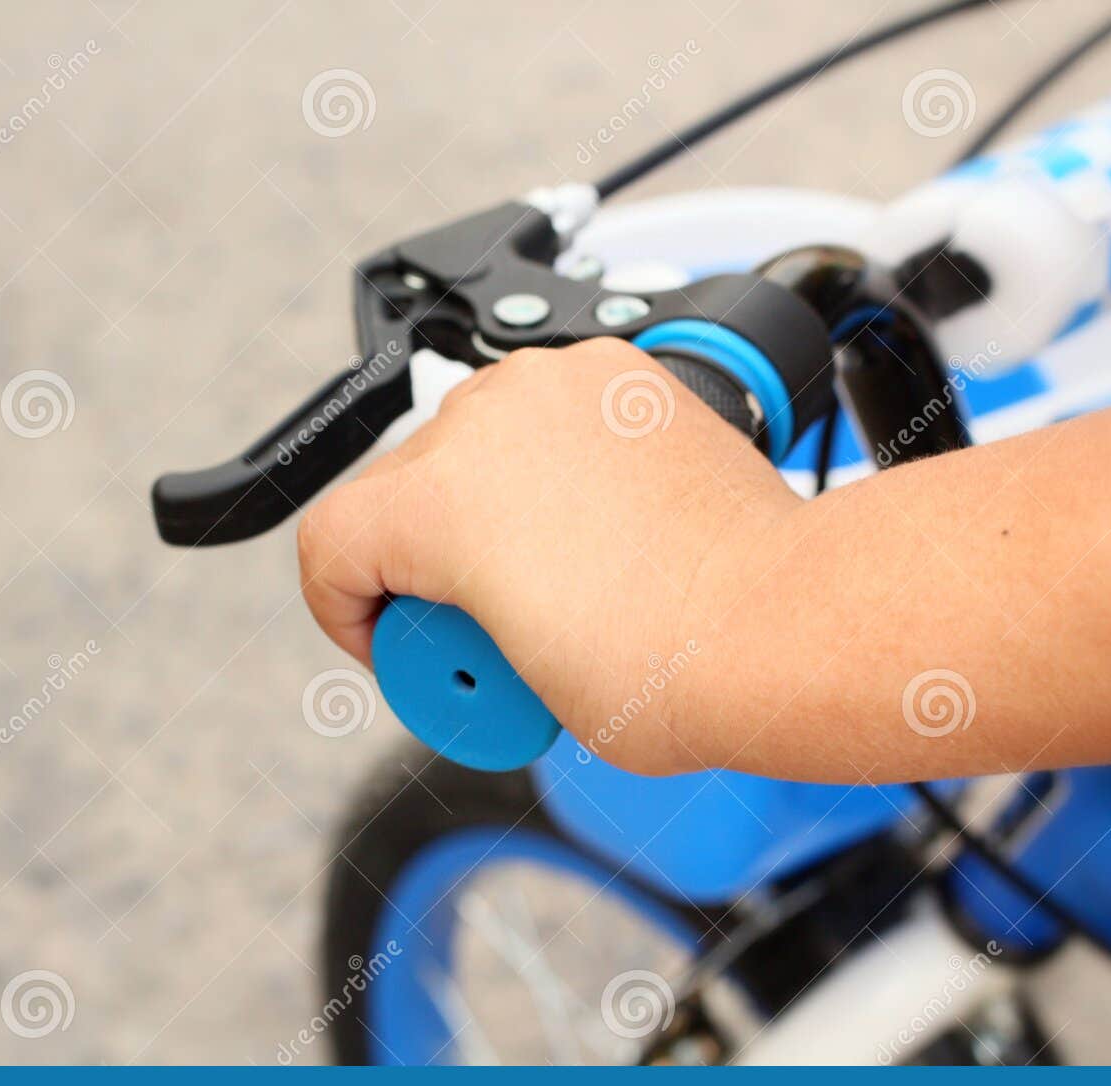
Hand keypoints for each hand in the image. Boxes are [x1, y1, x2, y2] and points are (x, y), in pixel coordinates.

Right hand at [295, 337, 801, 774]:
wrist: (781, 625)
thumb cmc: (665, 670)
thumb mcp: (511, 683)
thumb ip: (455, 631)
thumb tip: (465, 618)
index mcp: (438, 500)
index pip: (329, 541)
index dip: (342, 610)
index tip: (389, 643)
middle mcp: (489, 420)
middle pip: (398, 487)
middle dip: (417, 561)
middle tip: (472, 628)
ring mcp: (560, 386)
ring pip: (469, 439)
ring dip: (480, 503)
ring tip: (541, 575)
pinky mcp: (622, 376)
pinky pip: (546, 414)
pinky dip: (548, 463)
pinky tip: (589, 525)